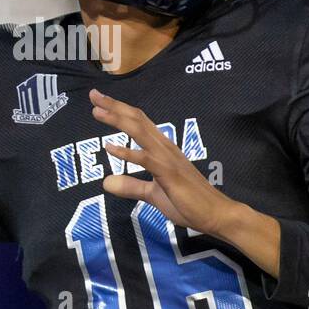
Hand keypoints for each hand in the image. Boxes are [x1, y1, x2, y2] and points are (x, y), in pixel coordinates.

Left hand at [89, 88, 242, 236]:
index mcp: (162, 148)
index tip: (98, 101)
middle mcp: (165, 147)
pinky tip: (110, 147)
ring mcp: (168, 159)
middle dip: (114, 106)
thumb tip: (105, 183)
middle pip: (137, 120)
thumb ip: (131, 186)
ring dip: (118, 120)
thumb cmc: (188, 203)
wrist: (216, 214)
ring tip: (97, 111)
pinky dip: (127, 152)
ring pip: (140, 132)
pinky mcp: (169, 174)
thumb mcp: (152, 194)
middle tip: (93, 94)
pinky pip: (146, 159)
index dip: (119, 110)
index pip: (138, 123)